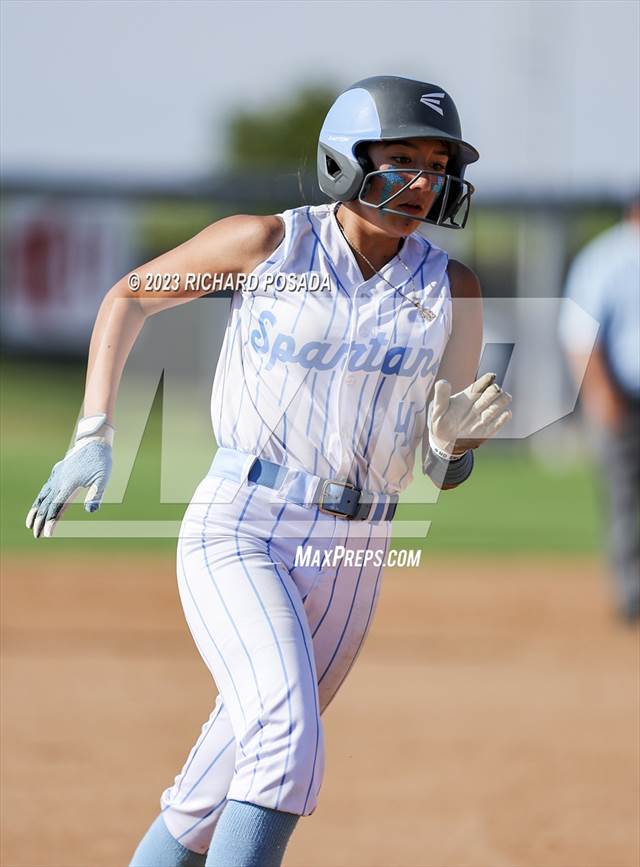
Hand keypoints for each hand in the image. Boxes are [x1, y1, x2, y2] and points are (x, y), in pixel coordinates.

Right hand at [26, 415, 112, 538]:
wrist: (94, 442)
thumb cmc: (101, 462)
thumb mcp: (103, 479)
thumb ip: (96, 494)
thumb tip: (91, 510)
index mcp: (68, 485)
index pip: (56, 507)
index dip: (50, 521)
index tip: (46, 534)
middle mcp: (59, 481)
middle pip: (45, 505)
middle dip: (39, 521)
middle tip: (36, 535)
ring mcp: (57, 476)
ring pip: (41, 496)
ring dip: (35, 510)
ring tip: (29, 523)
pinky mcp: (58, 471)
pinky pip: (46, 487)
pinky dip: (40, 498)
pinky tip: (40, 503)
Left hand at [429, 372, 511, 455]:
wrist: (445, 443)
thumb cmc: (441, 423)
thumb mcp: (437, 409)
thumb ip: (441, 395)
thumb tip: (442, 382)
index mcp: (468, 396)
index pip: (482, 383)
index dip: (487, 379)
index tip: (490, 378)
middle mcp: (479, 404)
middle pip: (493, 391)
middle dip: (494, 391)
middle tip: (488, 395)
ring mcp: (485, 416)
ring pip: (500, 403)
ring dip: (500, 402)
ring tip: (489, 410)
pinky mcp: (488, 430)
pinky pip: (501, 421)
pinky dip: (504, 417)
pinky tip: (504, 414)